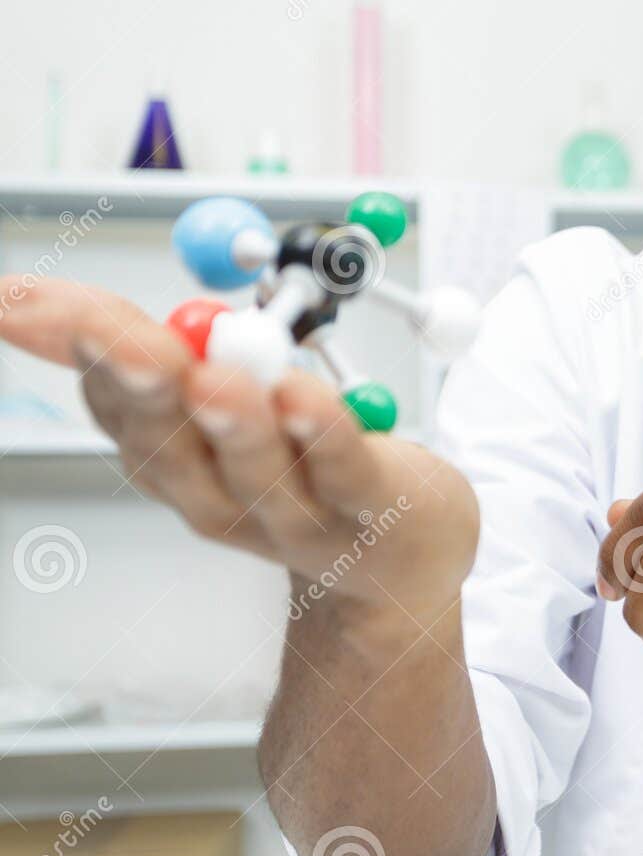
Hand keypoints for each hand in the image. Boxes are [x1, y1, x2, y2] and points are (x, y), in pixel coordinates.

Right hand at [0, 276, 478, 615]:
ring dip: (234, 423)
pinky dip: (324, 434)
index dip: (92, 353)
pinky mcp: (368, 507)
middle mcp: (217, 494)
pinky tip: (306, 398)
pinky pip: (343, 471)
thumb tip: (21, 294)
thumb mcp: (205, 397)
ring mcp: (293, 511)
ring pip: (257, 468)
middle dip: (148, 391)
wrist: (394, 561)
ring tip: (215, 378)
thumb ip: (136, 342)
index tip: (63, 313)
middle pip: (174, 446)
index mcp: (171, 457)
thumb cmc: (297, 466)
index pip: (117, 402)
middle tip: (138, 349)